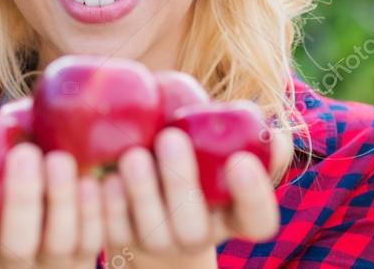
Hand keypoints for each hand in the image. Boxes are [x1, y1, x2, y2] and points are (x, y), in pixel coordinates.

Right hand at [0, 142, 102, 268]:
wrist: (52, 186)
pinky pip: (94, 240)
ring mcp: (55, 267)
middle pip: (16, 248)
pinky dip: (94, 211)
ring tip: (59, 157)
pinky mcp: (88, 257)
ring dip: (61, 201)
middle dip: (21, 201)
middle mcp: (15, 268)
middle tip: (24, 152)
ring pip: (60, 245)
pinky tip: (94, 178)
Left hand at [100, 126, 293, 267]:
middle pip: (194, 228)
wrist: (145, 184)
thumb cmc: (192, 153)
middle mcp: (197, 236)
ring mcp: (158, 242)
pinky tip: (101, 178)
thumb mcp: (217, 142)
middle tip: (171, 136)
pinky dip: (107, 203)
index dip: (253, 197)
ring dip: (143, 192)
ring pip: (153, 231)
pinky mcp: (120, 239)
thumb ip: (244, 134)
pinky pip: (112, 229)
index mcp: (232, 215)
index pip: (257, 221)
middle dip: (182, 182)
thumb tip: (271, 131)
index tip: (241, 160)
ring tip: (134, 154)